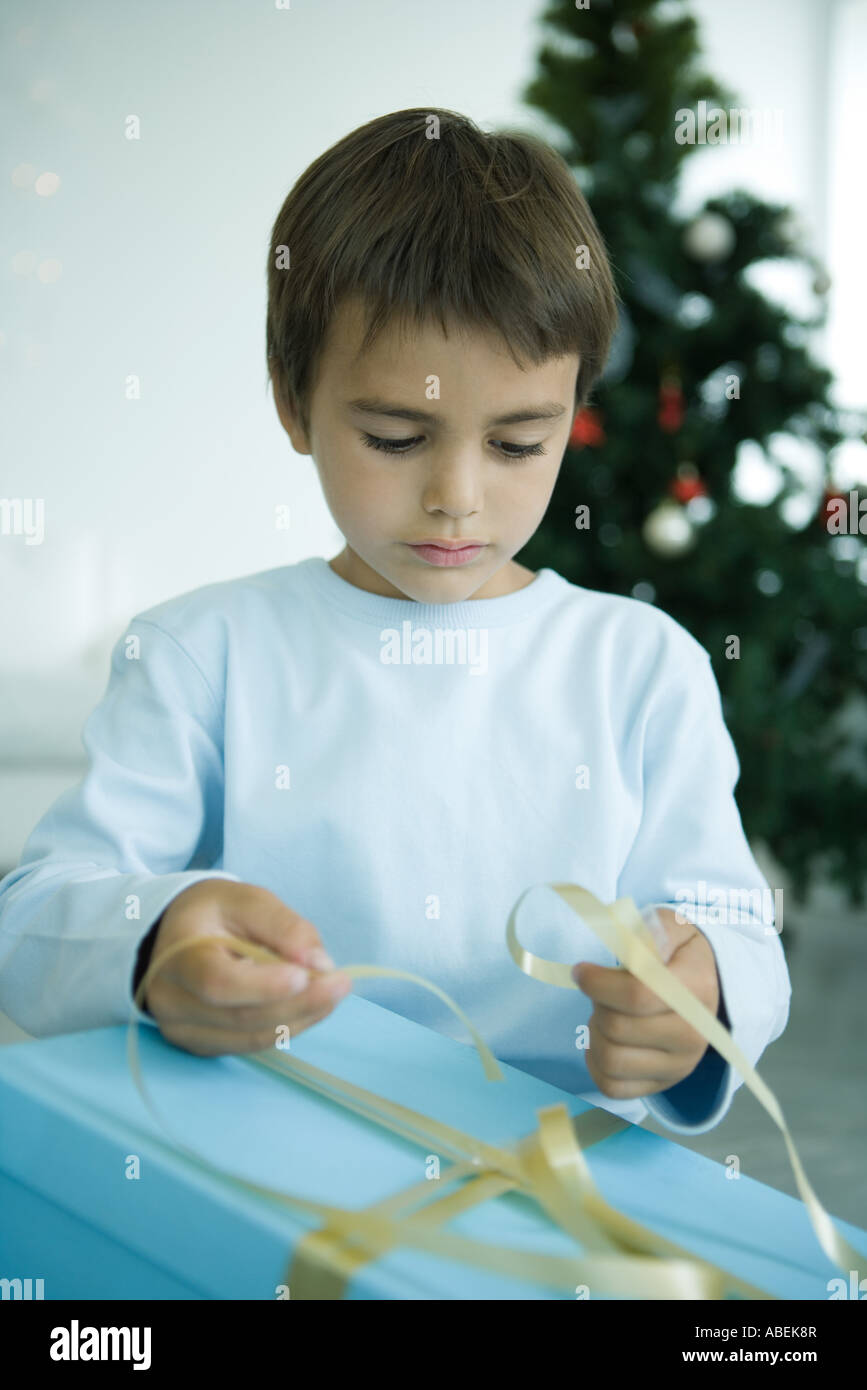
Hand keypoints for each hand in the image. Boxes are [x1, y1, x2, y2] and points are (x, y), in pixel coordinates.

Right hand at [140, 879, 352, 1056]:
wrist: (177, 935)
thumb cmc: (213, 913)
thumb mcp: (247, 900)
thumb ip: (283, 926)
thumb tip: (319, 963)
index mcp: (177, 956)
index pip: (217, 983)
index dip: (263, 986)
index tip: (306, 976)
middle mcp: (172, 1002)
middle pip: (240, 1016)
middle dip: (297, 1004)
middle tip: (340, 984)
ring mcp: (183, 1030)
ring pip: (250, 1037)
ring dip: (299, 1019)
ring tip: (333, 993)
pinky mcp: (202, 1045)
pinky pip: (250, 1044)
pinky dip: (287, 1028)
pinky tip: (312, 1006)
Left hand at [571, 910, 720, 1099]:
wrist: (706, 986)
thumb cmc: (678, 953)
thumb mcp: (670, 926)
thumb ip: (652, 931)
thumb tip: (635, 949)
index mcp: (695, 990)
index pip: (636, 995)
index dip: (598, 983)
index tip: (581, 971)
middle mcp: (693, 1034)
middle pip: (617, 1028)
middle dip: (597, 1003)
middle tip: (601, 990)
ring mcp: (679, 1065)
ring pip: (611, 1059)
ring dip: (595, 1031)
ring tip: (605, 1012)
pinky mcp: (662, 1084)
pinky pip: (612, 1086)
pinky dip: (595, 1063)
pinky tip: (603, 1038)